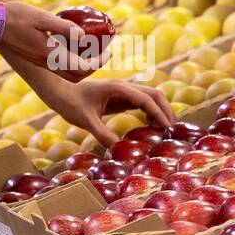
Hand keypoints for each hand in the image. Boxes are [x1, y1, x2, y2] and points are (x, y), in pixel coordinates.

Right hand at [0, 0, 101, 74]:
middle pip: (76, 76)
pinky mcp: (35, 58)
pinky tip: (73, 47)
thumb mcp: (42, 17)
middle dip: (93, 67)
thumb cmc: (15, 16)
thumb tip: (83, 36)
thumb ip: (63, 27)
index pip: (81, 67)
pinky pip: (58, 68)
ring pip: (67, 74)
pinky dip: (71, 63)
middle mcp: (46, 63)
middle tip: (104, 53)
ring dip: (82, 68)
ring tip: (91, 52)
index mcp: (50, 54)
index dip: (99, 62)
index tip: (109, 52)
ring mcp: (39, 62)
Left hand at [44, 77, 175, 147]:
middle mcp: (123, 87)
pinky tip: (151, 126)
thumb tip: (116, 148)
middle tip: (173, 130)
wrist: (61, 93)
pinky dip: (151, 112)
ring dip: (160, 110)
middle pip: (154, 94)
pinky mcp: (120, 97)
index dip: (158, 113)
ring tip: (166, 130)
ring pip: (150, 97)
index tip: (167, 128)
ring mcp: (123, 91)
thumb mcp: (85, 121)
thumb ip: (101, 132)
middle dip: (166, 110)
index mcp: (118, 88)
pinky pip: (141, 103)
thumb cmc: (71, 104)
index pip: (146, 99)